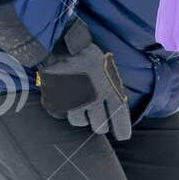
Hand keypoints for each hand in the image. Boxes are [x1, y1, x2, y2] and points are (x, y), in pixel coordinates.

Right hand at [36, 21, 130, 140]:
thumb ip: (116, 96)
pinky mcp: (57, 96)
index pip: (121, 125)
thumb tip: (118, 118)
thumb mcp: (112, 76)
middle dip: (98, 123)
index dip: (121, 133)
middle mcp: (95, 99)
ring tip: (79, 102)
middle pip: (99, 128)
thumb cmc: (93, 60)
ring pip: (79, 122)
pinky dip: (62, 108)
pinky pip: (60, 112)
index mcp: (112, 94)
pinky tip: (65, 97)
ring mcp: (75, 99)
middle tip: (95, 113)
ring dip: (79, 115)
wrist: (67, 44)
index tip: (120, 135)